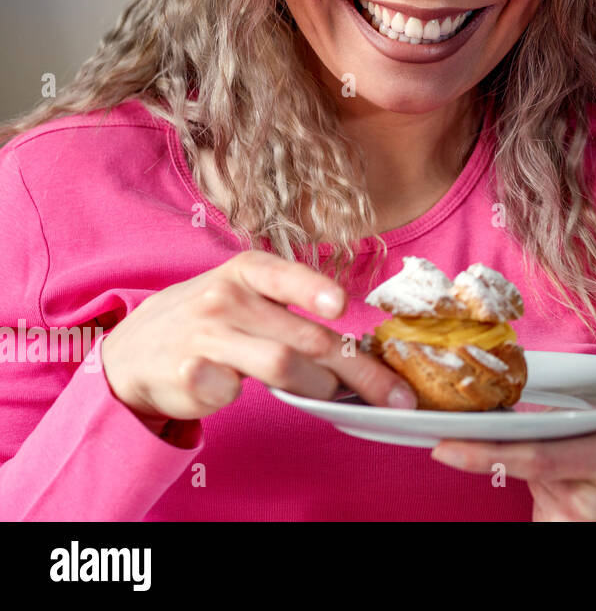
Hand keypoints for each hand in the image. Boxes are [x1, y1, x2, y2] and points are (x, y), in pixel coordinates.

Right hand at [101, 249, 417, 421]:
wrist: (134, 350)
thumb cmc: (211, 321)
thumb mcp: (247, 298)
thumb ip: (294, 316)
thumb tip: (360, 350)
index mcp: (248, 272)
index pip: (287, 276)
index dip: (315, 290)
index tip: (341, 307)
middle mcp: (226, 299)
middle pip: (307, 337)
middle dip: (358, 369)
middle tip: (391, 394)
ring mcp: (204, 336)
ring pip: (279, 364)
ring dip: (318, 385)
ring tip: (331, 394)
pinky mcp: (186, 374)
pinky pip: (226, 389)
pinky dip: (243, 395)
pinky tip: (244, 392)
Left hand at [430, 355, 595, 520]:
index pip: (539, 458)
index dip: (488, 452)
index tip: (445, 445)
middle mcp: (581, 501)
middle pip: (526, 458)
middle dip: (518, 436)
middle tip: (530, 422)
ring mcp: (565, 523)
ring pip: (528, 478)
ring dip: (540, 461)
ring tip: (586, 463)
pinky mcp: (554, 534)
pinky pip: (535, 497)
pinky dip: (547, 483)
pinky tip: (579, 484)